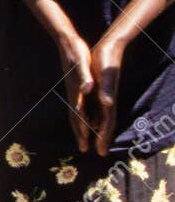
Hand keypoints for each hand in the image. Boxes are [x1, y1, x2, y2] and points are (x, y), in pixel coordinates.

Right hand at [56, 29, 95, 152]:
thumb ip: (84, 77)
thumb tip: (86, 89)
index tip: (85, 142)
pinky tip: (85, 118)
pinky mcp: (75, 88)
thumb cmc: (76, 52)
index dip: (82, 128)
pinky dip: (81, 116)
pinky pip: (78, 106)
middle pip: (75, 117)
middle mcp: (73, 94)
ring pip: (75, 113)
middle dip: (79, 134)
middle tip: (83, 149)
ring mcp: (73, 91)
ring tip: (84, 139)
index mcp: (75, 91)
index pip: (78, 114)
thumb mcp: (81, 64)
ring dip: (79, 127)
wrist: (66, 42)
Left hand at [88, 33, 125, 156]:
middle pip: (103, 123)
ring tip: (94, 141)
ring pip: (99, 116)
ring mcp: (103, 95)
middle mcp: (106, 100)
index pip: (106, 123)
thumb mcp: (106, 75)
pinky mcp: (99, 90)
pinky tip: (92, 121)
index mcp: (107, 99)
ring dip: (96, 129)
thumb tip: (107, 104)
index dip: (103, 137)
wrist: (110, 48)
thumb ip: (106, 89)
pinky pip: (96, 107)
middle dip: (100, 138)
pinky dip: (94, 116)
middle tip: (99, 153)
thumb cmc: (107, 61)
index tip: (101, 151)